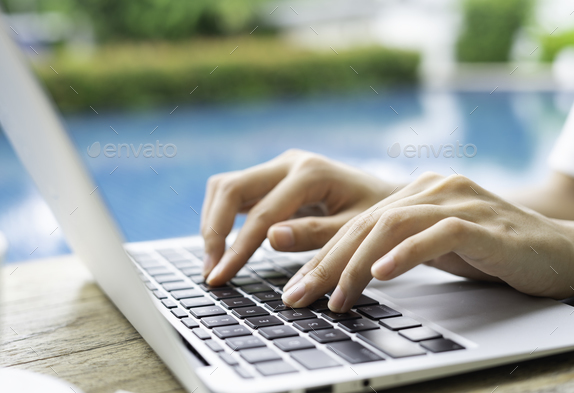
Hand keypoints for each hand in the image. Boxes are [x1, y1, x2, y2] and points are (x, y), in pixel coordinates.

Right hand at [201, 149, 397, 284]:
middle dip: (214, 230)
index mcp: (310, 173)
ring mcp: (279, 167)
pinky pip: (236, 192)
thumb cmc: (381, 217)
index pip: (262, 214)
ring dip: (213, 222)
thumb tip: (271, 238)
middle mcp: (290, 162)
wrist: (393, 198)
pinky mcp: (274, 178)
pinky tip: (224, 244)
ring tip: (214, 261)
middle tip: (212, 271)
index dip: (237, 249)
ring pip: (226, 186)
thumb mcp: (356, 230)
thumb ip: (315, 234)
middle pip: (230, 188)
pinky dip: (223, 216)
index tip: (221, 277)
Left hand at [281, 172, 573, 310]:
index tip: (298, 286)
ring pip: (393, 226)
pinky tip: (382, 274)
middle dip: (327, 263)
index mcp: (417, 190)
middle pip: (367, 224)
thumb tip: (345, 272)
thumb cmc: (490, 251)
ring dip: (357, 265)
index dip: (323, 255)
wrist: (557, 251)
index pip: (359, 223)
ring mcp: (459, 201)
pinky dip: (406, 254)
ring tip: (335, 297)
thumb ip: (394, 248)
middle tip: (299, 295)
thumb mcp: (432, 246)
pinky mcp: (484, 223)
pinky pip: (437, 235)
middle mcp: (433, 188)